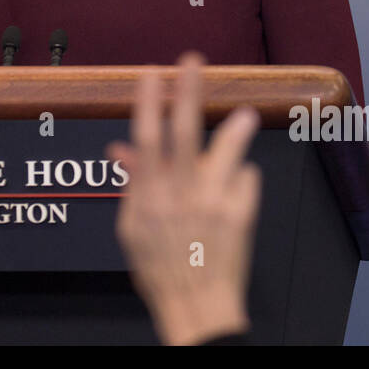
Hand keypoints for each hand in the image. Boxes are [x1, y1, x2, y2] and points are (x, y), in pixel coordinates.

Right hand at [107, 51, 262, 345]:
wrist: (196, 307)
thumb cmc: (159, 267)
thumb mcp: (132, 227)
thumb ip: (133, 184)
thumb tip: (122, 147)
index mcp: (150, 196)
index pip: (146, 139)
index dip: (148, 104)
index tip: (151, 74)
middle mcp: (181, 196)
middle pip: (183, 134)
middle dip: (188, 93)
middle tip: (192, 61)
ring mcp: (213, 205)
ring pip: (225, 154)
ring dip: (234, 131)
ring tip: (245, 115)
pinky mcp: (240, 216)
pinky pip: (245, 181)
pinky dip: (239, 175)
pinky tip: (234, 181)